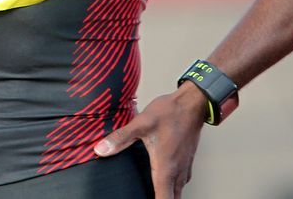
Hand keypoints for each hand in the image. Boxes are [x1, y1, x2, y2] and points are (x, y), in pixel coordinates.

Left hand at [93, 83, 205, 197]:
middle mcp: (178, 172)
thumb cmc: (170, 113)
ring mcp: (185, 168)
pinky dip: (172, 189)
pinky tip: (162, 183)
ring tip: (152, 194)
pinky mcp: (186, 162)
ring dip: (166, 196)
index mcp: (166, 168)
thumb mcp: (140, 124)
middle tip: (141, 196)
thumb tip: (100, 149)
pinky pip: (180, 183)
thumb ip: (120, 138)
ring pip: (177, 193)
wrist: (192, 104)